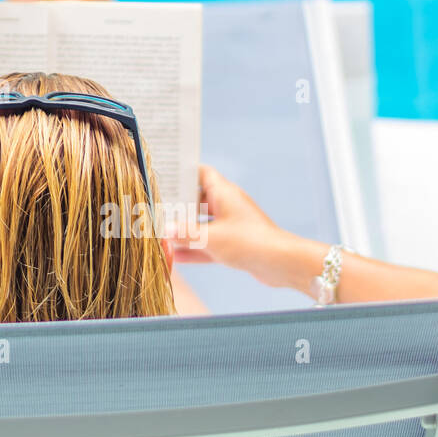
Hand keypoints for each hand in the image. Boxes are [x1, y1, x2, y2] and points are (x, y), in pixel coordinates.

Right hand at [172, 165, 299, 287]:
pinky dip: (196, 249)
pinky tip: (178, 258)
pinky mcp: (236, 243)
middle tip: (157, 211)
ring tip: (162, 236)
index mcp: (224, 193)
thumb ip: (185, 233)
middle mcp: (228, 205)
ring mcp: (232, 224)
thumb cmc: (248, 242)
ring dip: (186, 230)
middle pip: (199, 200)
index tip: (165, 178)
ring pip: (203, 224)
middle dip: (179, 207)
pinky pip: (210, 243)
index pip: (201, 173)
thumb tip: (165, 230)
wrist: (280, 263)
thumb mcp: (210, 237)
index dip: (183, 173)